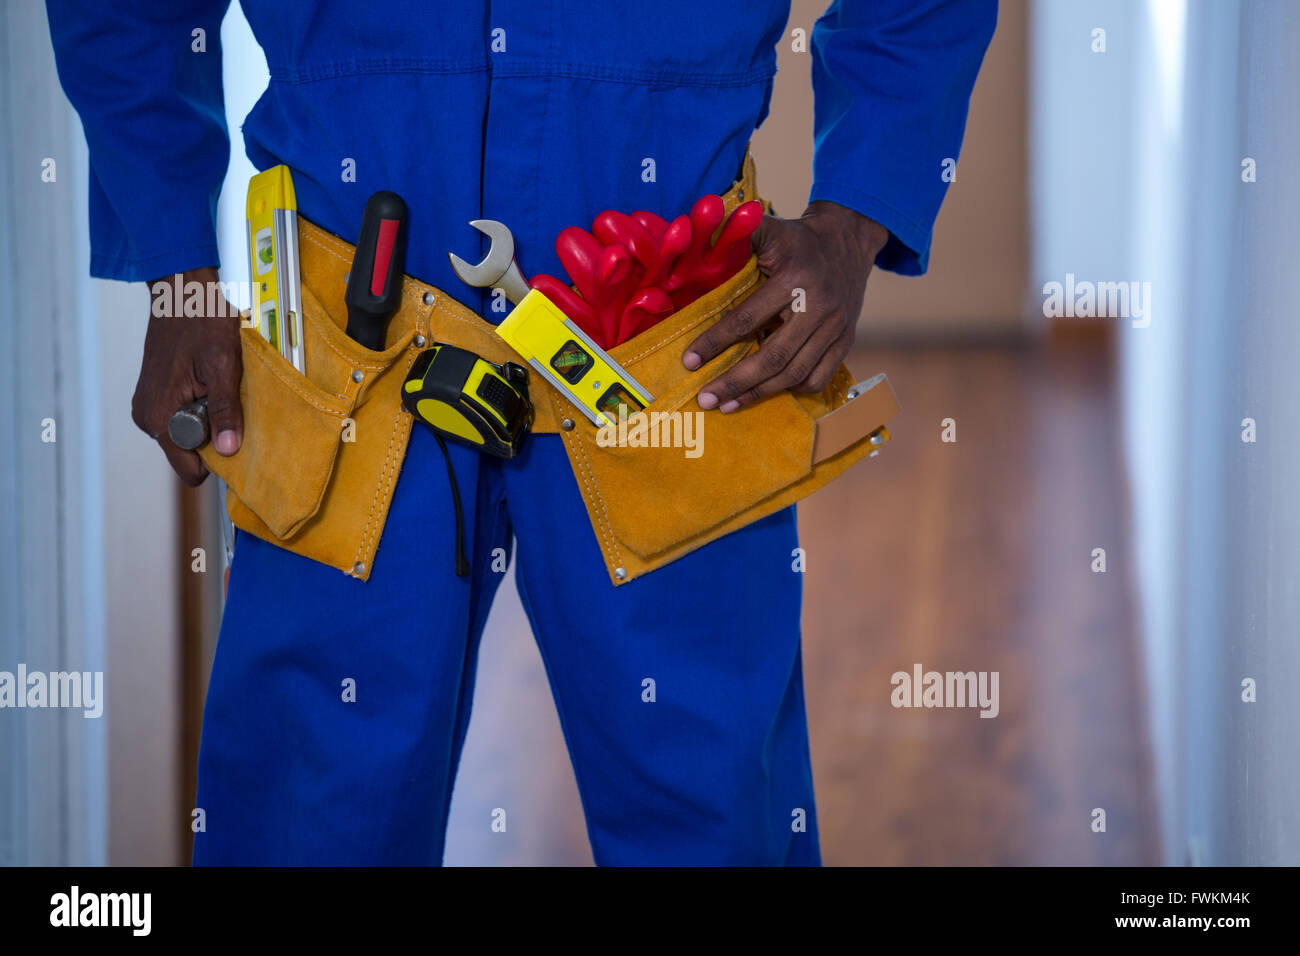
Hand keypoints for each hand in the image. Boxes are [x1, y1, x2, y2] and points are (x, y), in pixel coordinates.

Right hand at [132, 267, 243, 485]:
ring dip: (208, 417)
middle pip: (191, 452)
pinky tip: (206, 381)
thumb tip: (228, 449)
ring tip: (215, 385)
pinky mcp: (156, 397)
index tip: (234, 433)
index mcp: (159, 417)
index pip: (190, 469)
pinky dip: (200, 406)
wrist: (182, 292)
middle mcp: (148, 418)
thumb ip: (225, 410)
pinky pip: (183, 417)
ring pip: (189, 434)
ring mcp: (149, 408)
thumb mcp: (223, 365)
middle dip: (214, 434)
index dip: (218, 457)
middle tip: (225, 398)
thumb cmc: (202, 320)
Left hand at [683, 201, 888, 410]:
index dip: (715, 342)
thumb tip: (691, 240)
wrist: (847, 239)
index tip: (689, 362)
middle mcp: (819, 307)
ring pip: (795, 373)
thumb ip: (734, 236)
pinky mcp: (846, 341)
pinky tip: (765, 392)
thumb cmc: (797, 239)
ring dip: (758, 393)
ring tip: (727, 405)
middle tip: (705, 399)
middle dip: (735, 382)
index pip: (748, 319)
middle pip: (773, 357)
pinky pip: (819, 378)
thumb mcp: (767, 229)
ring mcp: (836, 328)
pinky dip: (791, 389)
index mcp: (795, 279)